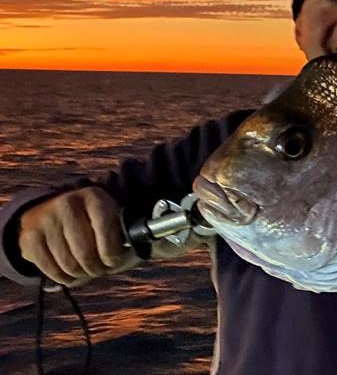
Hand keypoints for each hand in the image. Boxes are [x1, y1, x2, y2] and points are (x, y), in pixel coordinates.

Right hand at [18, 187, 137, 286]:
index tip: (113, 260)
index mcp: (95, 197)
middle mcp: (68, 203)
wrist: (45, 212)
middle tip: (99, 269)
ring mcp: (46, 219)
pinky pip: (51, 271)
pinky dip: (63, 278)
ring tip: (86, 269)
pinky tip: (70, 273)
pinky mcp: (30, 237)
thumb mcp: (110, 219)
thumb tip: (167, 245)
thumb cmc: (89, 222)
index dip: (112, 253)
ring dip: (81, 274)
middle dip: (96, 268)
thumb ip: (133, 234)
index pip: (106, 230)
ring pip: (69, 264)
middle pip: (86, 253)